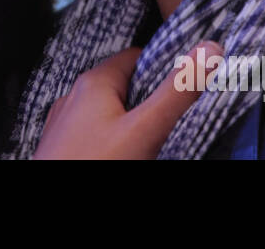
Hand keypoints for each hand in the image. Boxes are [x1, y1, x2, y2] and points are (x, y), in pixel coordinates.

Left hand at [33, 41, 223, 158]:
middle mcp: (74, 98)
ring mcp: (65, 124)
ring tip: (156, 137)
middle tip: (176, 115)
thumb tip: (209, 49)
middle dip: (150, 99)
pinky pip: (96, 134)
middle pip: (123, 86)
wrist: (55, 214)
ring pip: (109, 113)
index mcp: (93, 82)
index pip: (136, 58)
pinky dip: (114, 139)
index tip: (188, 80)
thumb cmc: (95, 165)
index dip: (164, 66)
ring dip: (132, 122)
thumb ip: (177, 91)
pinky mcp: (63, 148)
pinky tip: (126, 154)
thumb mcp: (145, 128)